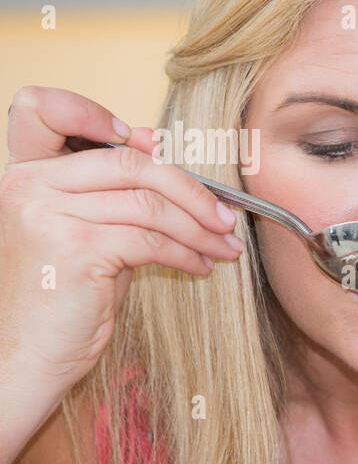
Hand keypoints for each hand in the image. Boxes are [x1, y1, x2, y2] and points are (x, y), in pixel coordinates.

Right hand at [0, 86, 243, 393]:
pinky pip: (151, 240)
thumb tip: (161, 150)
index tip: (149, 142)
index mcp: (26, 172)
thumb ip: (111, 193)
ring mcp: (47, 215)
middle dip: (191, 191)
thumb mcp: (84, 231)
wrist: (28, 355)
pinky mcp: (76, 248)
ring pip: (150, 204)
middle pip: (130, 162)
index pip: (41, 108)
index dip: (94, 113)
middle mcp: (28, 185)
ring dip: (199, 228)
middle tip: (224, 217)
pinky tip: (201, 266)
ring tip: (223, 247)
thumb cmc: (64, 297)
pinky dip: (187, 252)